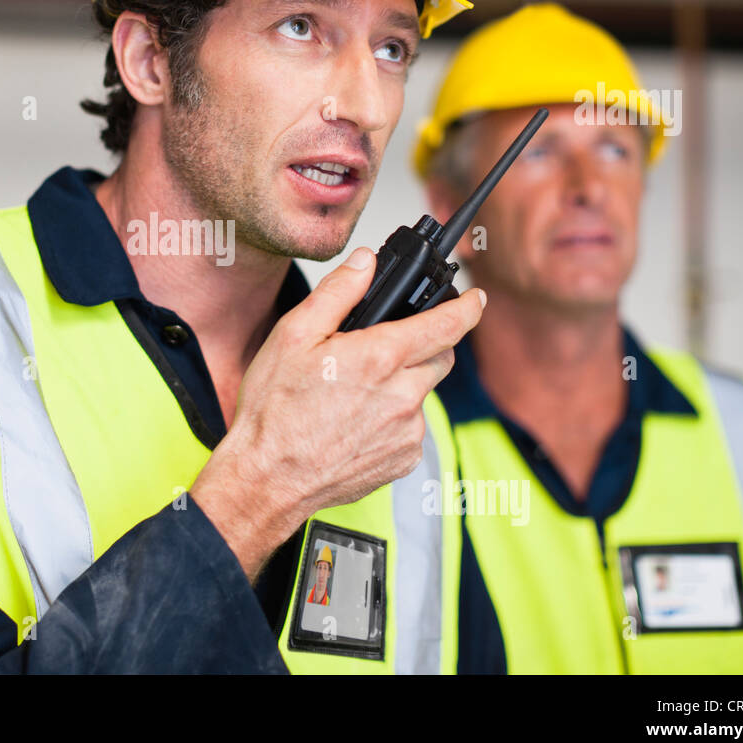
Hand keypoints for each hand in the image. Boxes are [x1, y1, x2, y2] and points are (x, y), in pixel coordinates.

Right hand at [190, 247, 484, 580]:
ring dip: (403, 384)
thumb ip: (338, 292)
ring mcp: (406, 432)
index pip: (448, 325)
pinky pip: (411, 428)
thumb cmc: (274, 411)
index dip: (467, 306)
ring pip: (423, 394)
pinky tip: (356, 421)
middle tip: (386, 347)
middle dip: (427, 344)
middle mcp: (402, 396)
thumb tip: (365, 263)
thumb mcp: (293, 334)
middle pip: (442, 357)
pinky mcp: (402, 460)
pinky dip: (394, 418)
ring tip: (356, 392)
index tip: (474, 298)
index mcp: (380, 358)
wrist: (268, 479)